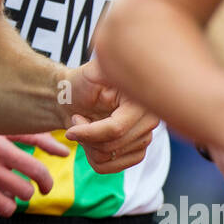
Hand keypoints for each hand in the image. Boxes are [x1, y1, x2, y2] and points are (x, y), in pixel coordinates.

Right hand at [0, 120, 68, 222]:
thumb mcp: (1, 129)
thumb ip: (35, 138)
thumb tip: (65, 152)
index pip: (36, 171)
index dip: (46, 182)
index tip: (44, 185)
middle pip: (23, 193)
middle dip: (26, 192)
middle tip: (20, 186)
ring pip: (5, 209)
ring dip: (9, 204)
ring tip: (3, 193)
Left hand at [61, 54, 158, 173]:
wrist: (77, 99)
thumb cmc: (82, 83)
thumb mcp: (93, 70)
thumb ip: (106, 65)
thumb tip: (115, 55)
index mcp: (143, 98)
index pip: (116, 129)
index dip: (89, 131)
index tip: (72, 123)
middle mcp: (151, 118)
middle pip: (113, 146)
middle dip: (87, 136)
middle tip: (80, 119)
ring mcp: (147, 136)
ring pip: (111, 158)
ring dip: (90, 145)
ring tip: (87, 125)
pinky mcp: (138, 151)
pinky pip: (112, 167)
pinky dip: (94, 157)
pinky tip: (93, 139)